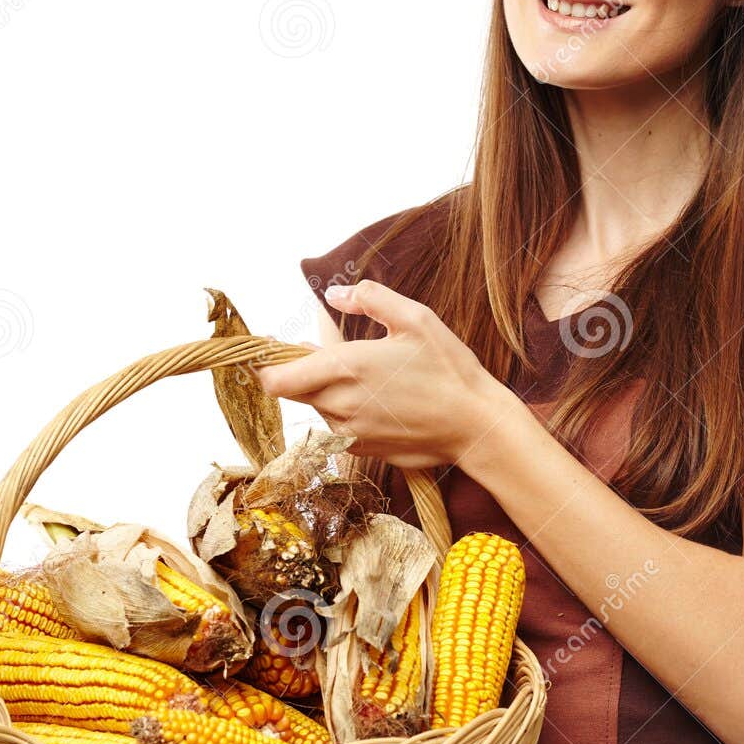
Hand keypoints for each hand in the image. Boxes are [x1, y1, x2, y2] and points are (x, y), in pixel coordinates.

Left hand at [253, 279, 507, 469]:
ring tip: (367, 376)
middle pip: (293, 391)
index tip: (275, 349)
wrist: (475, 426)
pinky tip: (381, 400)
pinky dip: (347, 412)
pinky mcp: (363, 450)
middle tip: (333, 353)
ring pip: (317, 408)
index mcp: (346, 367)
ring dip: (326, 392)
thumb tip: (333, 294)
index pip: (276, 379)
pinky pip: (338, 427)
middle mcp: (340, 404)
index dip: (268, 364)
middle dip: (301, 371)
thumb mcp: (416, 318)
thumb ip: (370, 297)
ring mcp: (350, 432)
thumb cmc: (448, 368)